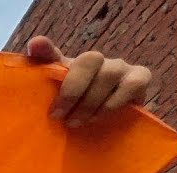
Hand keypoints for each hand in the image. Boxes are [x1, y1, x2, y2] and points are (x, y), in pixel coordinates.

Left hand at [26, 36, 152, 127]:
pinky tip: (100, 117)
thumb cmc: (77, 111)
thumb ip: (45, 75)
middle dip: (72, 90)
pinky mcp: (140, 78)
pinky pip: (132, 85)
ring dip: (91, 102)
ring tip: (77, 122)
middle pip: (90, 59)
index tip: (36, 46)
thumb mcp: (58, 101)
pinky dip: (113, 103)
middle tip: (59, 116)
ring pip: (108, 74)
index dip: (45, 49)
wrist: (106, 125)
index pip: (55, 51)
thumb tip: (35, 43)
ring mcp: (121, 67)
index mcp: (69, 65)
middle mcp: (98, 60)